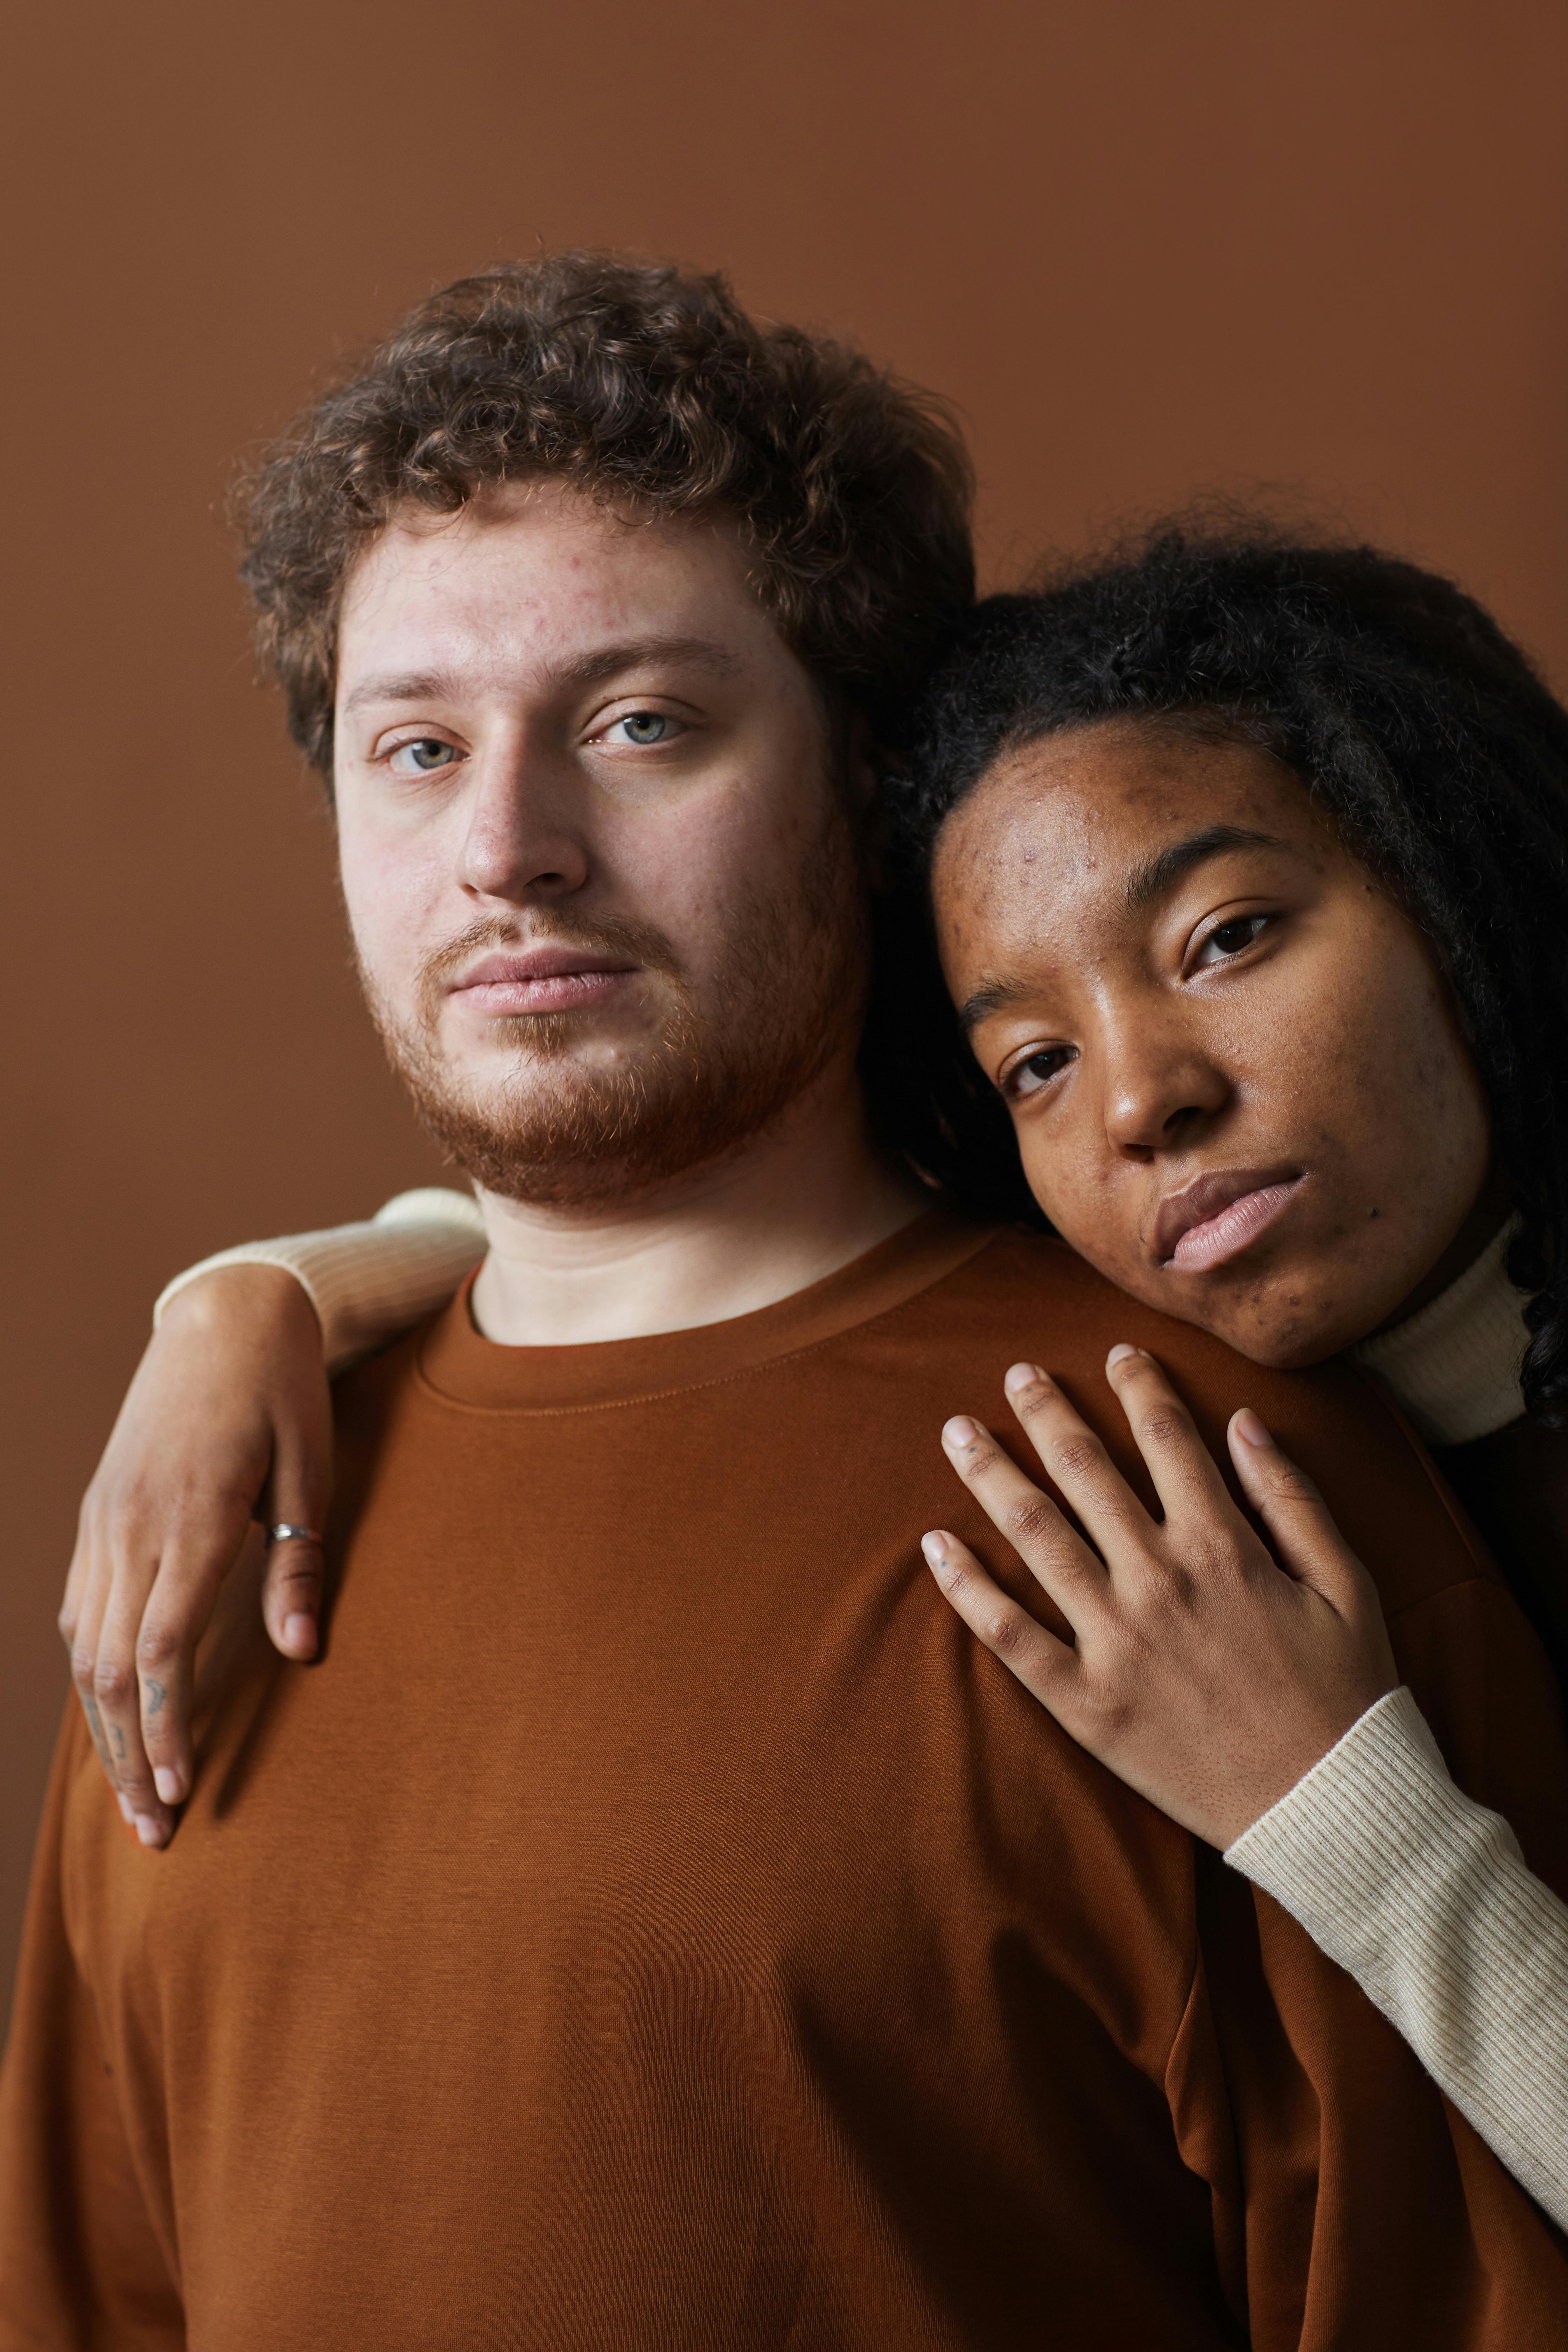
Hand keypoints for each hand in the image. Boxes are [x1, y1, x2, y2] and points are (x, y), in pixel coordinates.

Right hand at [58, 1265, 332, 1848]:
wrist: (225, 1316)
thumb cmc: (283, 1393)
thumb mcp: (312, 1468)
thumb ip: (300, 1564)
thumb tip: (304, 1654)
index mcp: (193, 1517)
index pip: (163, 1649)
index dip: (166, 1729)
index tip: (177, 1792)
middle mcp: (134, 1526)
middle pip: (115, 1667)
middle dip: (129, 1756)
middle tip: (153, 1831)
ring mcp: (105, 1520)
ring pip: (87, 1647)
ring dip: (106, 1727)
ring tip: (131, 1796)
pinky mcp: (97, 1514)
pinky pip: (81, 1608)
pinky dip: (93, 1671)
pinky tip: (113, 1715)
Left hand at [922, 1345, 1397, 1848]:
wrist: (1330, 1809)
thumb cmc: (1347, 1695)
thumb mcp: (1347, 1584)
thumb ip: (1292, 1498)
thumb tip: (1244, 1421)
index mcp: (1223, 1548)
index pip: (1167, 1439)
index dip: (1139, 1386)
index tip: (1117, 1352)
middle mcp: (1159, 1582)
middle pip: (1085, 1470)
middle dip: (1046, 1411)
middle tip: (1016, 1373)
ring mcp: (1116, 1643)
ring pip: (1035, 1535)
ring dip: (990, 1474)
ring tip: (957, 1432)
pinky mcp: (1087, 1704)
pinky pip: (1010, 1635)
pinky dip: (967, 1587)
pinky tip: (935, 1545)